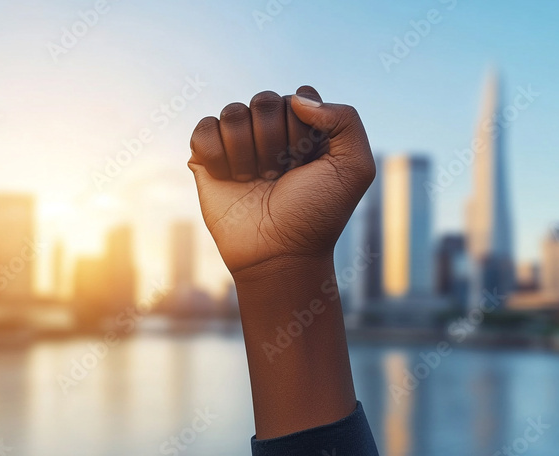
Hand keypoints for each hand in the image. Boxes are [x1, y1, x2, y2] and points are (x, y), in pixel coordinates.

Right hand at [188, 86, 374, 281]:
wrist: (278, 253)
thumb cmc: (317, 214)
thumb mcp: (354, 167)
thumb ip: (345, 118)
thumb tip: (296, 99)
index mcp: (304, 128)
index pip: (298, 97)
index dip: (302, 131)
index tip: (308, 164)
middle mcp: (269, 130)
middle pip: (264, 101)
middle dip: (274, 143)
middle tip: (280, 176)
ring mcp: (237, 142)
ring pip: (233, 113)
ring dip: (247, 153)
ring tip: (256, 181)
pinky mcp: (207, 158)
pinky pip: (204, 129)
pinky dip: (217, 155)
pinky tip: (230, 179)